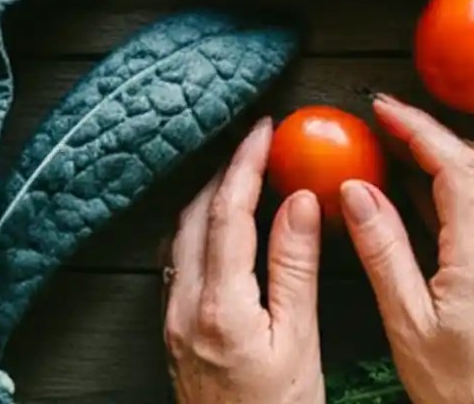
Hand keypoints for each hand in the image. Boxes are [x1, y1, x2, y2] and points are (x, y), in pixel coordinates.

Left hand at [164, 118, 325, 403]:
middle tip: (256, 144)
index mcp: (221, 306)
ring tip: (242, 175)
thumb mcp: (300, 342)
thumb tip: (301, 200)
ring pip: (181, 235)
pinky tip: (220, 228)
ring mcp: (172, 318)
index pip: (230, 213)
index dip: (246, 164)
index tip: (264, 130)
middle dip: (224, 171)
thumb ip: (297, 268)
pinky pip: (178, 259)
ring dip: (208, 197)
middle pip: (196, 215)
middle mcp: (185, 305)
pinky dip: (199, 228)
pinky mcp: (171, 330)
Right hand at [340, 95, 473, 403]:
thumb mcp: (406, 320)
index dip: (416, 128)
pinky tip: (418, 198)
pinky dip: (453, 190)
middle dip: (431, 133)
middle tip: (386, 122)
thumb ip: (382, 250)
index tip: (381, 109)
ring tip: (396, 152)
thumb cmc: (459, 388)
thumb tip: (356, 191)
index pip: (453, 166)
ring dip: (445, 158)